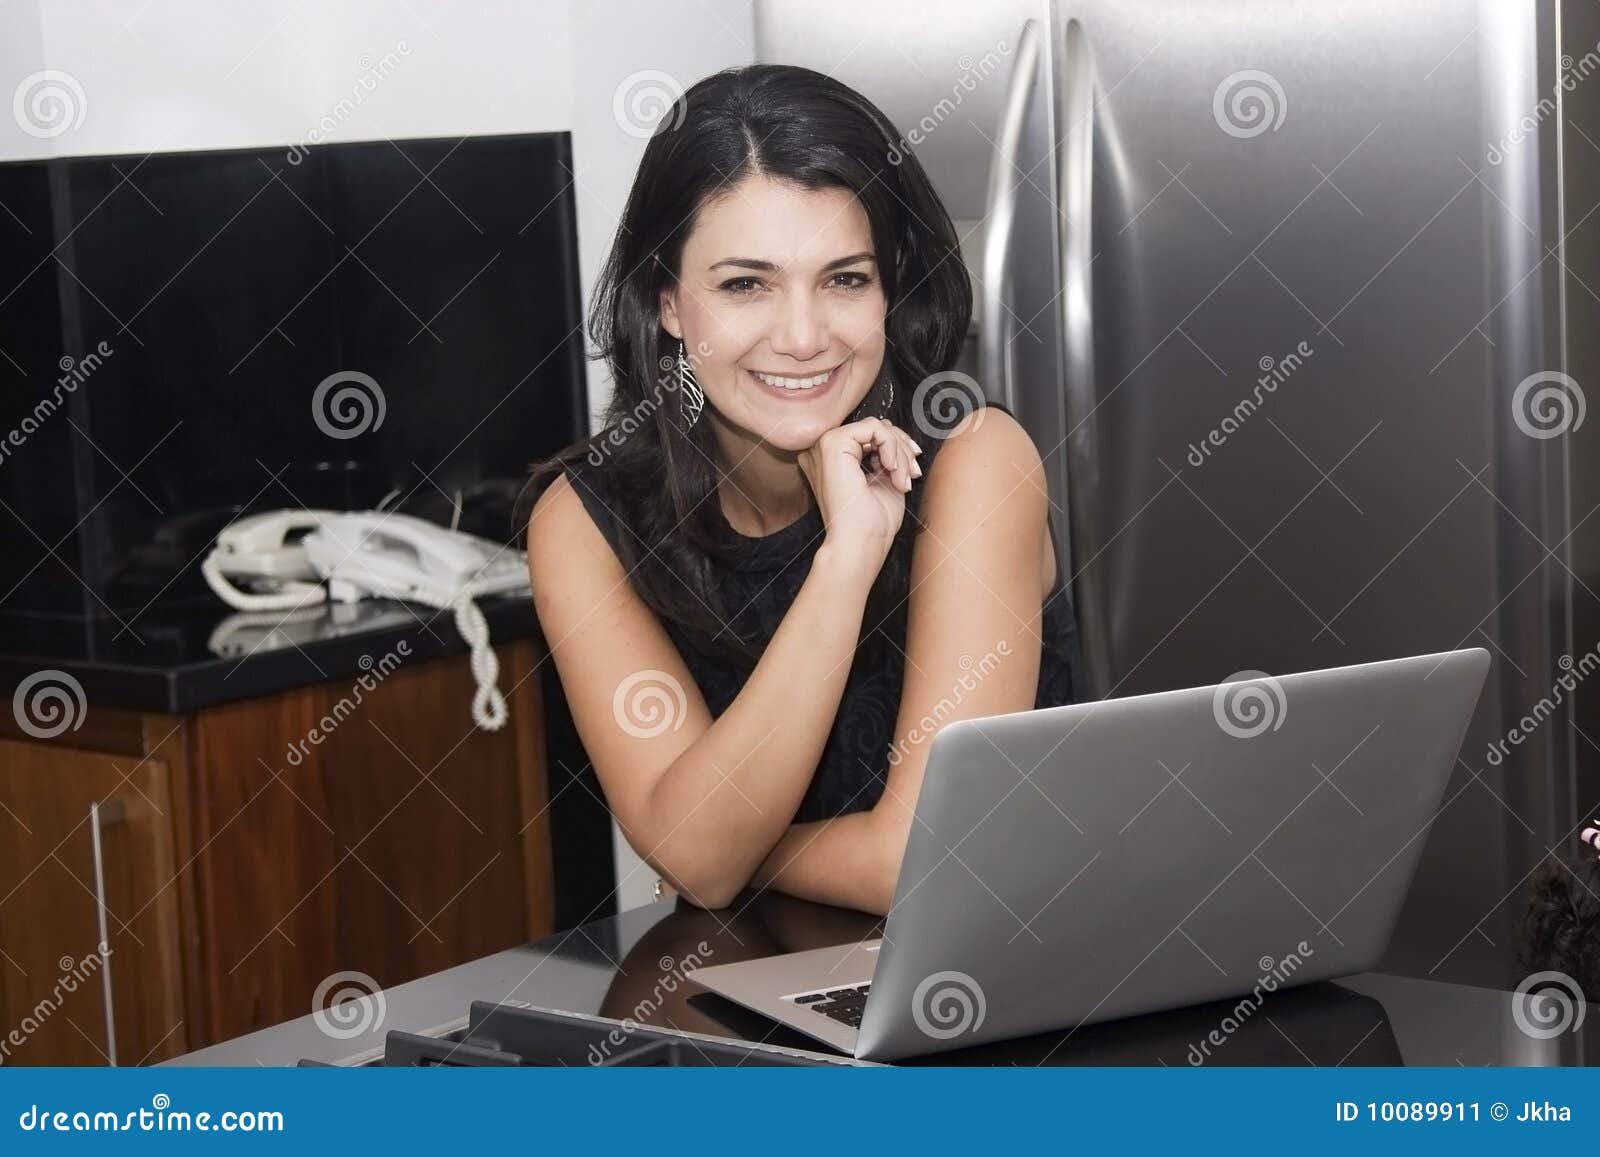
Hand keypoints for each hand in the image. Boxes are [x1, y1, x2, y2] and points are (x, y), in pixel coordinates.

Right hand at [796, 417, 922, 573]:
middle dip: (901, 448)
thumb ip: (884, 455)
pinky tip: (892, 470)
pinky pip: (873, 428)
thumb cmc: (872, 523)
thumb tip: (896, 434)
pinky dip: (892, 446)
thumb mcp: (883, 479)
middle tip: (912, 474)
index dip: (896, 447)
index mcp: (830, 460)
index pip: (868, 436)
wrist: (860, 543)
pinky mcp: (832, 444)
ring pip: (875, 426)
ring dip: (899, 451)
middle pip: (873, 428)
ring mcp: (823, 445)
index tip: (912, 469)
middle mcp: (821, 451)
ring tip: (903, 479)